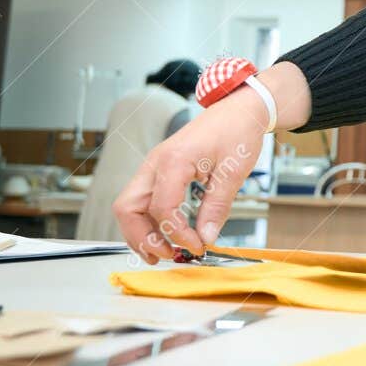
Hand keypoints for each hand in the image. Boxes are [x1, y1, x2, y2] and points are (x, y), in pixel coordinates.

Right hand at [113, 62, 309, 262]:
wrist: (238, 109)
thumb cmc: (237, 130)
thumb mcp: (234, 172)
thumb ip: (217, 206)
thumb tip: (205, 237)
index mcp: (173, 160)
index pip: (161, 208)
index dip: (176, 234)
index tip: (197, 247)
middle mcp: (155, 163)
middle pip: (127, 208)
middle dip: (142, 238)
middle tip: (168, 256)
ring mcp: (153, 167)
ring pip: (129, 206)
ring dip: (140, 233)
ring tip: (162, 254)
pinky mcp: (158, 171)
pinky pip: (141, 200)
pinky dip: (147, 222)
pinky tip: (163, 237)